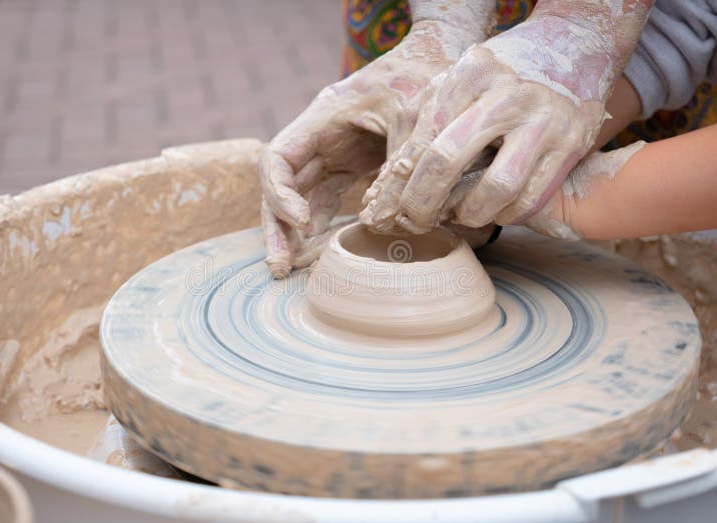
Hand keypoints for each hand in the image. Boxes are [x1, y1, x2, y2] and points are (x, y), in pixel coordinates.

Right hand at [261, 2, 492, 277]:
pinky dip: (321, 226)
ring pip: (300, 196)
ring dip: (294, 234)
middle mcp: (320, 137)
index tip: (302, 223)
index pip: (278, 158)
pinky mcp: (351, 165)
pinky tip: (319, 254)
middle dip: (276, 227)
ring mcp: (333, 152)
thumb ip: (399, 166)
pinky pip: (326, 199)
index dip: (280, 194)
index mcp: (323, 117)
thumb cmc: (425, 77)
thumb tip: (379, 223)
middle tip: (279, 268)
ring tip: (291, 270)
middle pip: (281, 185)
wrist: (440, 58)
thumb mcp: (416, 117)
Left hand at [361, 1, 651, 234]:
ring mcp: (543, 119)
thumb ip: (419, 127)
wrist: (569, 54)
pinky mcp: (570, 144)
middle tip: (415, 222)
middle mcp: (507, 93)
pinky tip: (492, 211)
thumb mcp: (453, 87)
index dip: (400, 183)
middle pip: (447, 160)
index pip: (421, 138)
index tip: (389, 209)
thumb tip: (389, 189)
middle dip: (423, 203)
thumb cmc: (494, 83)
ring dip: (470, 215)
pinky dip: (506, 216)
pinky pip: (531, 199)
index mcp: (469, 73)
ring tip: (460, 216)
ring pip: (497, 188)